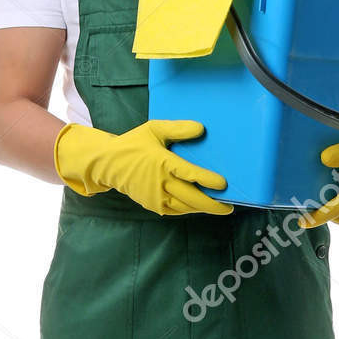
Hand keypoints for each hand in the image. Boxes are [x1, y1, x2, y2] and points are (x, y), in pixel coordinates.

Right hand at [53, 118, 232, 216]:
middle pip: (191, 197)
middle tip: (229, 207)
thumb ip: (177, 128)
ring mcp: (156, 197)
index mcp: (161, 162)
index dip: (207, 180)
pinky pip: (176, 210)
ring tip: (219, 207)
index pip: (188, 173)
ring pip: (185, 207)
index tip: (223, 184)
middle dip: (212, 204)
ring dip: (203, 209)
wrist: (109, 164)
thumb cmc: (134, 144)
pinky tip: (200, 206)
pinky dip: (189, 209)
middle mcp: (160, 182)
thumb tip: (201, 129)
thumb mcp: (154, 129)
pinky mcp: (153, 205)